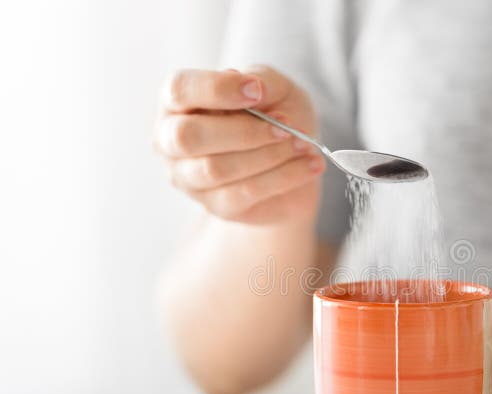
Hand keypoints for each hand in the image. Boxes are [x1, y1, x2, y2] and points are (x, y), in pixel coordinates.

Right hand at [154, 67, 324, 224]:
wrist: (296, 162)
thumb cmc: (276, 115)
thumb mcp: (277, 88)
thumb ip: (263, 81)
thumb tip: (253, 87)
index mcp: (177, 103)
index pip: (178, 90)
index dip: (216, 89)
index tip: (257, 90)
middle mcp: (171, 142)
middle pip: (188, 137)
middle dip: (242, 130)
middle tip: (285, 127)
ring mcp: (190, 179)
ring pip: (217, 169)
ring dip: (268, 154)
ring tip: (304, 144)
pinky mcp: (218, 206)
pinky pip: (245, 192)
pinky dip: (284, 176)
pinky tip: (311, 165)